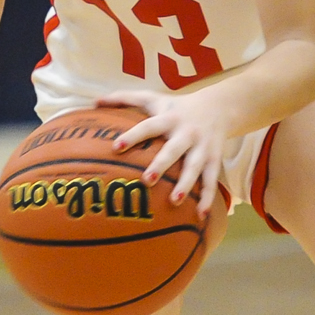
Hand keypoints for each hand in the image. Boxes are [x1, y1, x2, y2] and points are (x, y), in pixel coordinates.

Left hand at [99, 85, 236, 218]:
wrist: (219, 107)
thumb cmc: (176, 107)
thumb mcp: (153, 99)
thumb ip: (124, 99)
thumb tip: (94, 102)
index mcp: (168, 119)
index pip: (148, 126)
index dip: (132, 136)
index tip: (116, 147)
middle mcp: (186, 132)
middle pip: (173, 150)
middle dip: (161, 164)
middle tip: (146, 180)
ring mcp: (202, 147)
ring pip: (194, 167)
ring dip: (186, 184)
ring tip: (174, 201)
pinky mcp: (214, 160)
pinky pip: (211, 181)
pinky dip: (208, 198)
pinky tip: (200, 215)